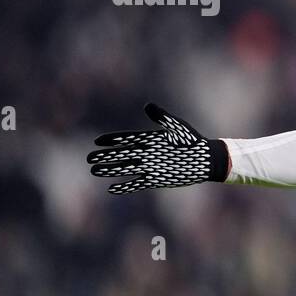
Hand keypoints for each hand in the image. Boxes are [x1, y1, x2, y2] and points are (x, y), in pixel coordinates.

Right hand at [88, 103, 228, 193]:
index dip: (113, 140)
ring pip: (125, 169)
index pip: (127, 139)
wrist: (206, 160)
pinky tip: (113, 189)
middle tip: (89, 158)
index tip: (98, 141)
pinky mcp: (156, 179)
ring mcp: (150, 166)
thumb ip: (162, 118)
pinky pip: (137, 183)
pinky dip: (126, 187)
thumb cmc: (193, 141)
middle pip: (122, 155)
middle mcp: (147, 153)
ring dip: (111, 170)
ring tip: (94, 170)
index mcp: (150, 139)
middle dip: (106, 156)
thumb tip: (147, 106)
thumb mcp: (177, 127)